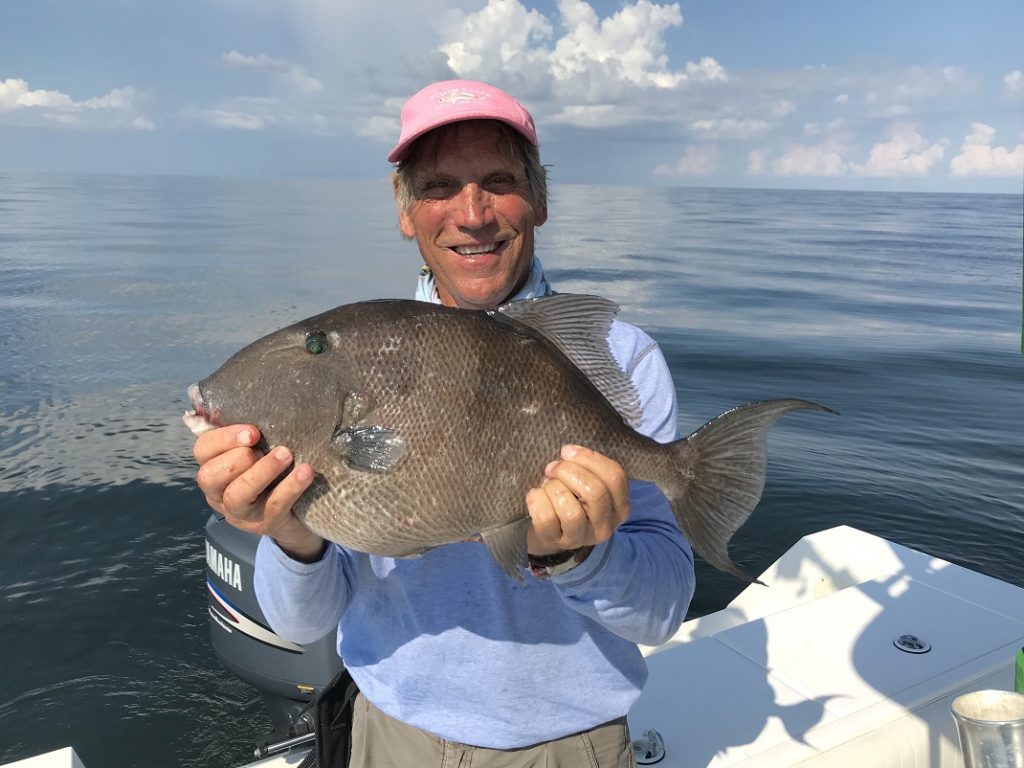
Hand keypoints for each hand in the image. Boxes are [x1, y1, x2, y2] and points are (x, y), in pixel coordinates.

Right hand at [193, 424, 323, 560]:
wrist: (296, 515)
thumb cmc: (273, 473)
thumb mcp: (258, 452)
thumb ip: (250, 434)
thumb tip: (263, 397)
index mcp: (213, 468)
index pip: (202, 450)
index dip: (224, 439)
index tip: (252, 432)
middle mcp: (219, 493)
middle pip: (210, 476)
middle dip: (238, 457)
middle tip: (263, 444)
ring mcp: (240, 513)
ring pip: (238, 493)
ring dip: (262, 471)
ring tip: (286, 455)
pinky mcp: (265, 523)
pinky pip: (274, 504)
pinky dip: (290, 486)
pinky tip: (306, 472)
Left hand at [525, 445, 629, 556]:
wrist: (549, 527)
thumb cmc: (570, 496)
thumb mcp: (584, 482)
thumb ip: (584, 467)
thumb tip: (568, 453)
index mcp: (619, 506)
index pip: (615, 476)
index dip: (589, 458)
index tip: (567, 452)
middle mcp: (605, 526)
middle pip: (595, 492)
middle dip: (568, 472)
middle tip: (552, 468)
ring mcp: (581, 538)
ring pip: (571, 511)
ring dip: (554, 489)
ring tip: (546, 485)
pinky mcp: (557, 542)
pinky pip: (546, 519)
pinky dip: (537, 500)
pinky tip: (536, 495)